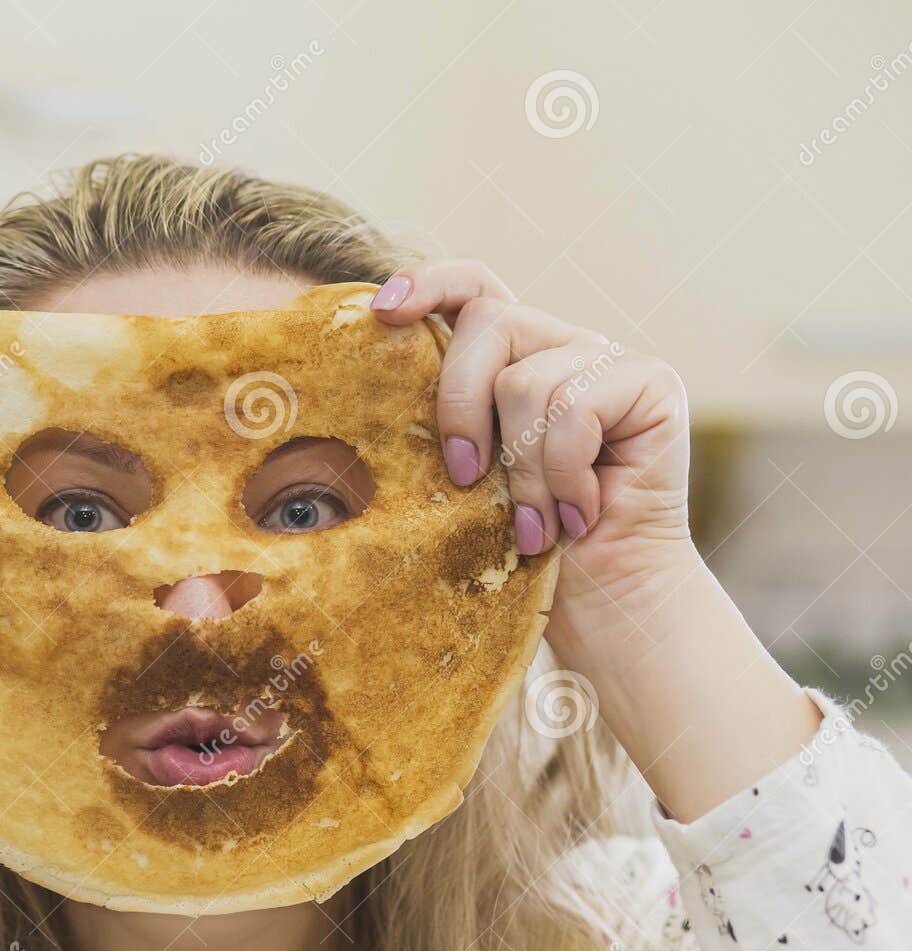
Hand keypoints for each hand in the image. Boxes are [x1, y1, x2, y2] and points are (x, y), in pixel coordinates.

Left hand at [372, 260, 817, 819]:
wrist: (602, 603)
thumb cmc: (518, 552)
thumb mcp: (461, 483)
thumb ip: (438, 428)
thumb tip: (364, 398)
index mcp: (507, 359)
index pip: (471, 286)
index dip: (428, 282)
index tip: (382, 309)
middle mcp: (559, 345)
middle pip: (489, 321)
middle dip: (459, 404)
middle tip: (462, 479)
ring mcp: (608, 359)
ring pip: (526, 381)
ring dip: (522, 471)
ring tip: (534, 526)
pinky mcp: (652, 382)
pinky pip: (576, 406)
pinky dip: (563, 474)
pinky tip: (578, 516)